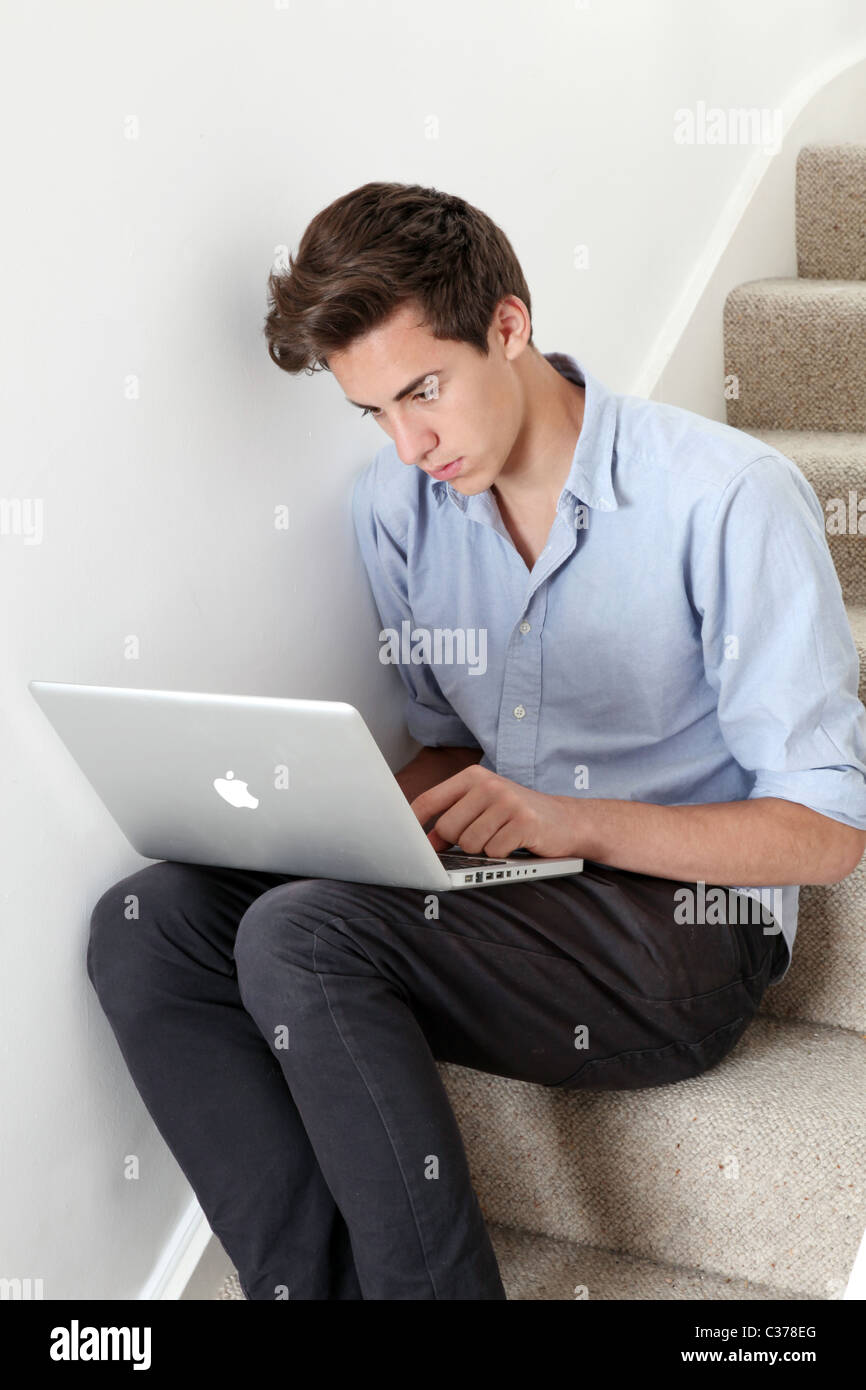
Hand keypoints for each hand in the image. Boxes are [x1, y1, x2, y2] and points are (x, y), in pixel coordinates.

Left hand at [409, 764, 580, 858]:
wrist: (567, 821)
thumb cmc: (518, 816)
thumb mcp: (484, 806)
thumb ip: (453, 817)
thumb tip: (421, 843)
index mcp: (473, 776)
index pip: (429, 800)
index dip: (413, 824)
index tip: (402, 841)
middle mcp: (489, 784)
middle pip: (447, 828)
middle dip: (459, 842)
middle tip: (482, 838)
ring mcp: (507, 802)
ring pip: (470, 843)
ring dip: (483, 850)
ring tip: (501, 839)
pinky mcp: (523, 822)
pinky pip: (494, 852)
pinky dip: (502, 855)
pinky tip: (515, 844)